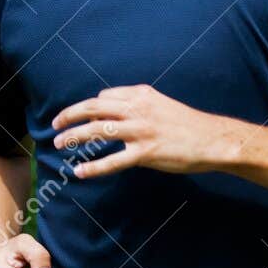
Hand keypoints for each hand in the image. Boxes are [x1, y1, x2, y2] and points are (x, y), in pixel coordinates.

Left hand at [52, 86, 230, 178]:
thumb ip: (139, 105)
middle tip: (55, 125)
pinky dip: (93, 167)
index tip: (79, 117)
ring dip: (73, 137)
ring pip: (97, 131)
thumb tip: (115, 111)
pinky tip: (80, 172)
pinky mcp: (145, 153)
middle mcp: (137, 109)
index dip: (88, 107)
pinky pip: (112, 161)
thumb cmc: (188, 125)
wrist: (212, 139)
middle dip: (69, 115)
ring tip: (58, 144)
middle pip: (93, 108)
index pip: (104, 97)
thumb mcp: (162, 105)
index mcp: (141, 95)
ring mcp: (140, 131)